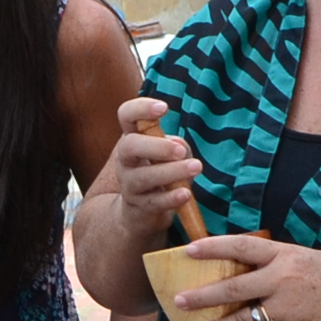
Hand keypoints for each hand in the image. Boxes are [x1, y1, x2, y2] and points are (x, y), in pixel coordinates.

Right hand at [97, 96, 205, 235]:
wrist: (139, 212)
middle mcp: (125, 160)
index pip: (126, 115)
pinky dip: (171, 198)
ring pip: (144, 176)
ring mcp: (130, 184)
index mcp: (132, 138)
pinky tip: (185, 194)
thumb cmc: (159, 172)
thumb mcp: (169, 154)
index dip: (141, 108)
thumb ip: (176, 146)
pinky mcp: (139, 207)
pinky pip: (155, 202)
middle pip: (129, 146)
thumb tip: (178, 148)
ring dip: (171, 171)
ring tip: (195, 168)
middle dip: (156, 146)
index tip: (164, 109)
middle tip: (180, 151)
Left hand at [172, 232, 320, 320]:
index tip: (188, 250)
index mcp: (282, 254)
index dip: (214, 248)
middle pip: (236, 288)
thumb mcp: (297, 256)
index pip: (242, 246)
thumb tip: (232, 263)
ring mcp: (288, 307)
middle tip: (179, 301)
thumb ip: (268, 260)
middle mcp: (283, 279)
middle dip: (204, 296)